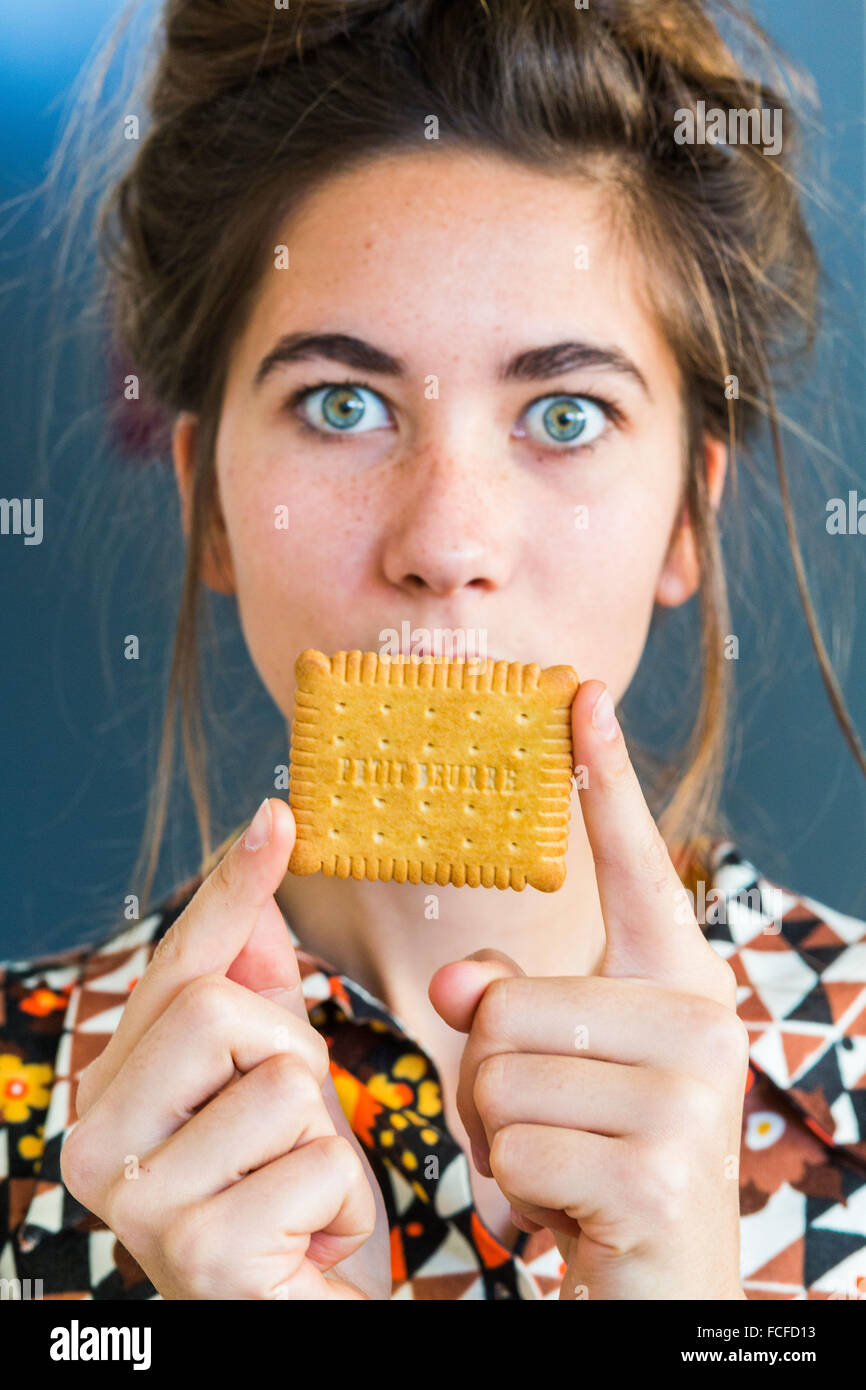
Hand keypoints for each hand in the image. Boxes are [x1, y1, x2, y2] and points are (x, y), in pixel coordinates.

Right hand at [61, 798, 391, 1299]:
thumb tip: (255, 904)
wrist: (290, 1319)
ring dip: (323, 1136)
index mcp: (110, 1091)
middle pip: (221, 1008)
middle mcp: (98, 1140)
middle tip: (287, 1131)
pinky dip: (342, 1198)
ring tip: (297, 1190)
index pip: (177, 966)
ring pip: (281, 1081)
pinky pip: (320, 1161)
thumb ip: (253, 1002)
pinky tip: (308, 1239)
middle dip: (289, 1055)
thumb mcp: (271, 1089)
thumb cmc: (282, 1199)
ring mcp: (141, 1201)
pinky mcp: (202, 1251)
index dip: (233, 888)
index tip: (280, 813)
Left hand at [429, 680, 748, 1299]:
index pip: (632, 863)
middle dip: (488, 1078)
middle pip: (504, 1000)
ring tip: (558, 1166)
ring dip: (496, 1136)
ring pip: (496, 1073)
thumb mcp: (550, 1069)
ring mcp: (691, 1096)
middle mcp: (700, 1021)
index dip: (604, 777)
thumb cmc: (599, 1162)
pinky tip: (571, 1214)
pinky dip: (514, 1191)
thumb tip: (454, 986)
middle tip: (547, 1127)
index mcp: (676, 981)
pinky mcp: (661, 1172)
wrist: (657, 1291)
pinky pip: (512, 1149)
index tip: (580, 693)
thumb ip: (505, 1002)